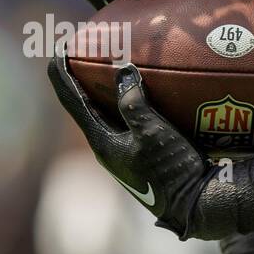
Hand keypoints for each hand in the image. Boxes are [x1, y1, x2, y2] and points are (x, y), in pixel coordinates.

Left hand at [46, 48, 222, 239]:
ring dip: (101, 90)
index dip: (61, 74)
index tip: (57, 48)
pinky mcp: (140, 155)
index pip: (71, 101)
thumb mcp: (153, 133)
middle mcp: (106, 148)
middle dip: (79, 78)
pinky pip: (124, 120)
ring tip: (104, 65)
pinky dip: (123, 101)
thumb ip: (134, 102)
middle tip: (80, 50)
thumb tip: (122, 72)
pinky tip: (138, 92)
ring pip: (103, 114)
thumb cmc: (172, 171)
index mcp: (101, 142)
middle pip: (83, 106)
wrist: (196, 205)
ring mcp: (122, 153)